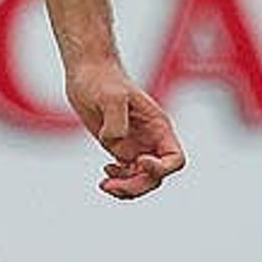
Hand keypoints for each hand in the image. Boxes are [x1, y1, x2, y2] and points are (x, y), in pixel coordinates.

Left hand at [65, 60, 185, 199]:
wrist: (87, 72)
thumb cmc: (101, 80)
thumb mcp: (110, 96)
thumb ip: (116, 121)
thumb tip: (116, 144)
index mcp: (158, 127)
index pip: (175, 159)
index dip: (160, 169)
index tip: (138, 160)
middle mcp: (150, 139)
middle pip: (157, 176)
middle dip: (138, 185)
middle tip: (112, 184)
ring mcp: (135, 145)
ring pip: (142, 180)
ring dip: (127, 189)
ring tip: (106, 184)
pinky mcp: (119, 148)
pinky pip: (127, 175)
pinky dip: (119, 181)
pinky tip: (106, 172)